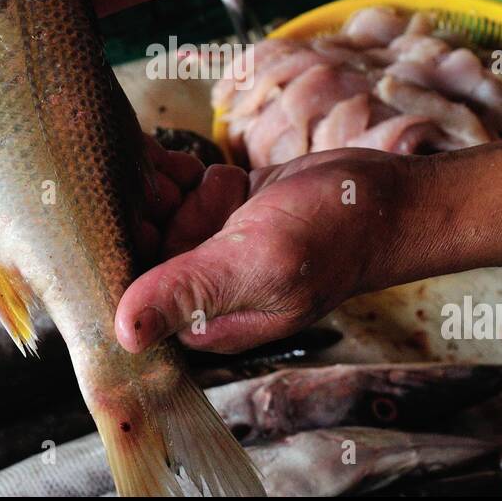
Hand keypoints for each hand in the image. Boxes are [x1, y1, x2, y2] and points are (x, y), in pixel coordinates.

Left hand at [120, 148, 423, 353]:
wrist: (386, 198)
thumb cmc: (334, 236)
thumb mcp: (258, 263)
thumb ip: (190, 291)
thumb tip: (125, 334)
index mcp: (204, 323)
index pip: (132, 294)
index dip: (116, 248)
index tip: (115, 209)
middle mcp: (203, 293)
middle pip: (137, 248)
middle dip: (139, 208)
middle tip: (157, 181)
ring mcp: (213, 250)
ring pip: (155, 214)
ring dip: (160, 186)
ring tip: (182, 172)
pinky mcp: (225, 214)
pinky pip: (182, 193)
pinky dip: (181, 175)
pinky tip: (194, 166)